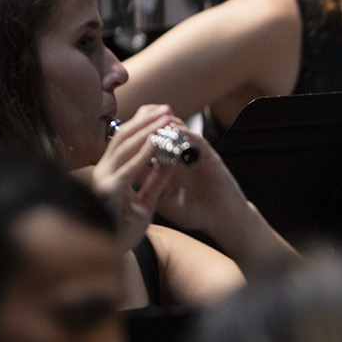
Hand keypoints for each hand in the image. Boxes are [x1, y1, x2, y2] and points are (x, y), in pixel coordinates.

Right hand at [89, 104, 175, 249]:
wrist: (114, 254)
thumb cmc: (124, 229)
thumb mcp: (146, 202)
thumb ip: (155, 182)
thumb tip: (168, 162)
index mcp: (110, 172)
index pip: (125, 141)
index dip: (143, 125)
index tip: (164, 114)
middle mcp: (103, 172)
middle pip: (123, 137)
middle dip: (147, 121)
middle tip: (168, 109)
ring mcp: (103, 181)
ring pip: (124, 148)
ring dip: (146, 131)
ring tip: (165, 119)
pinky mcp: (108, 192)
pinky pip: (127, 169)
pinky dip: (143, 155)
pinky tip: (156, 143)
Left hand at [101, 105, 296, 275]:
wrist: (222, 221)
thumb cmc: (194, 212)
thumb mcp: (162, 198)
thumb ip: (146, 183)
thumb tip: (123, 169)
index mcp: (167, 163)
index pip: (149, 140)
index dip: (135, 134)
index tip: (119, 134)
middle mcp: (180, 154)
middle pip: (162, 127)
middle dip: (147, 122)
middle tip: (133, 121)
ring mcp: (195, 154)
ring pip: (178, 128)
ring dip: (163, 123)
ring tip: (150, 123)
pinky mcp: (209, 157)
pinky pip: (195, 139)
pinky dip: (183, 134)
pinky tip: (171, 133)